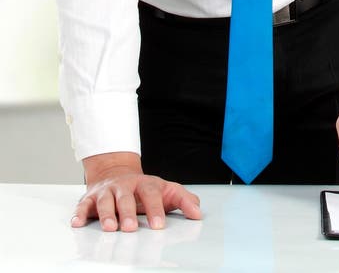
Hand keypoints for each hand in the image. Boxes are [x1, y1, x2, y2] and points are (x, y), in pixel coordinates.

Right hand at [72, 152, 202, 231]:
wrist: (117, 173)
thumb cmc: (145, 189)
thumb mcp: (167, 191)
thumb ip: (184, 200)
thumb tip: (198, 213)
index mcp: (145, 184)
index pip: (152, 194)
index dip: (156, 209)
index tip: (159, 225)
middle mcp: (125, 186)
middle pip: (126, 198)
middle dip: (128, 213)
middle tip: (131, 228)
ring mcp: (107, 191)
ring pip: (105, 201)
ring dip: (106, 214)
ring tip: (110, 228)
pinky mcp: (90, 198)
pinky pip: (83, 205)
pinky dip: (79, 213)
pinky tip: (77, 222)